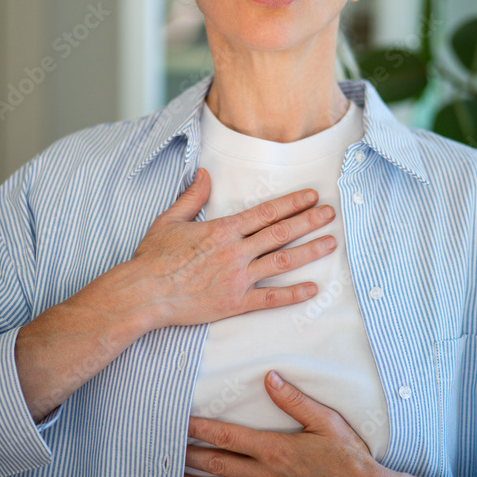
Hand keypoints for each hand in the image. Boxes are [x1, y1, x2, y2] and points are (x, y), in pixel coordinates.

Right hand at [126, 168, 335, 330]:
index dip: (292, 203)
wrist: (144, 293)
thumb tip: (205, 173)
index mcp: (223, 230)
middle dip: (309, 221)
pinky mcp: (234, 303)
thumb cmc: (154, 257)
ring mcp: (237, 278)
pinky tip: (312, 289)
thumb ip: (192, 196)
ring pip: (282, 262)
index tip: (311, 196)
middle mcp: (235, 251)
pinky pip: (269, 299)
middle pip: (281, 233)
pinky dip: (292, 294)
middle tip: (331, 214)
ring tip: (330, 243)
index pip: (266, 212)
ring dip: (309, 252)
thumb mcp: (171, 220)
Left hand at [184, 371, 404, 476]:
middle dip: (190, 454)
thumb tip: (269, 378)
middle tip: (166, 448)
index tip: (181, 421)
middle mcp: (265, 476)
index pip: (228, 436)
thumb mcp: (326, 422)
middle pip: (218, 463)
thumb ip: (294, 401)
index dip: (201, 428)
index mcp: (274, 448)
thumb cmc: (349, 458)